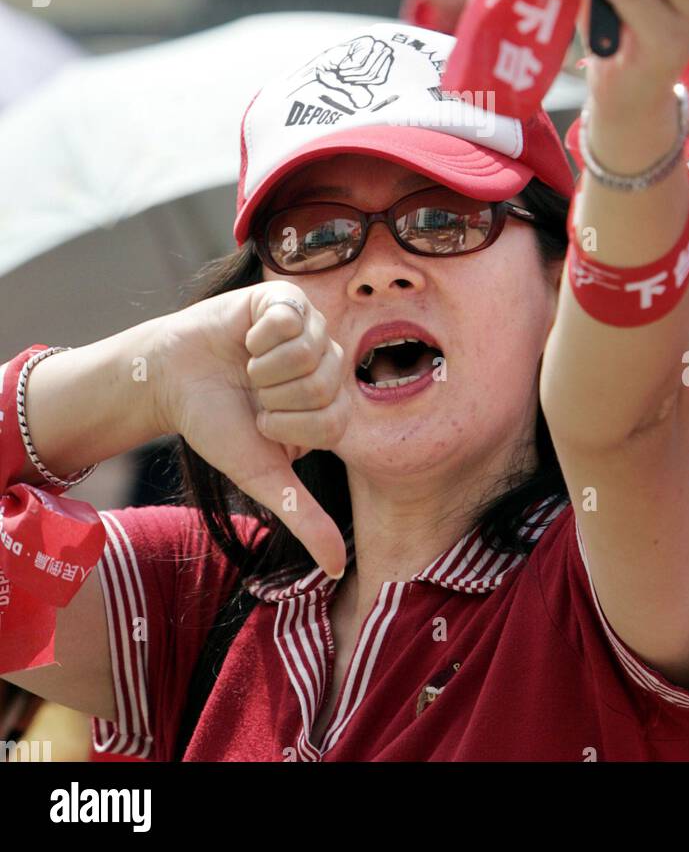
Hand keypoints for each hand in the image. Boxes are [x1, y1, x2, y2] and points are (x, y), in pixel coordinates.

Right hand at [155, 285, 349, 576]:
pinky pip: (291, 316)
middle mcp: (329, 365)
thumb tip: (338, 570)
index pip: (333, 419)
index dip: (286, 424)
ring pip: (309, 350)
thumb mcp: (261, 474)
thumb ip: (304, 515)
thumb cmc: (217, 425)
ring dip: (263, 364)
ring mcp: (311, 328)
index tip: (262, 420)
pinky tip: (248, 336)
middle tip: (252, 390)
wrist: (170, 379)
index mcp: (332, 406)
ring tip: (247, 363)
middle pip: (323, 384)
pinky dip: (259, 333)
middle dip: (273, 395)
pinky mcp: (287, 299)